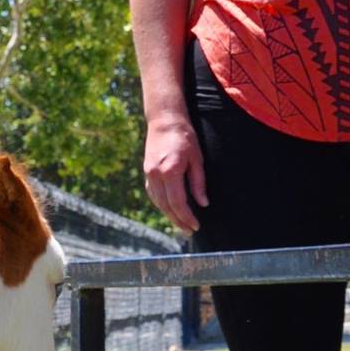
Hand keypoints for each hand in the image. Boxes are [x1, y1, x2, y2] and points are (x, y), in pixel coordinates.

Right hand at [143, 111, 207, 234]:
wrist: (164, 120)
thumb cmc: (185, 136)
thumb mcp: (197, 159)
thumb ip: (199, 183)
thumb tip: (203, 203)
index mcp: (170, 171)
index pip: (178, 202)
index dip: (187, 217)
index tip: (195, 226)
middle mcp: (156, 174)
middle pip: (166, 206)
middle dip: (178, 220)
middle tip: (189, 230)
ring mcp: (149, 173)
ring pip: (158, 202)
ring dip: (169, 214)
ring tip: (181, 223)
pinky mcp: (147, 171)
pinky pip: (153, 193)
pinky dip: (161, 203)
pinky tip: (170, 208)